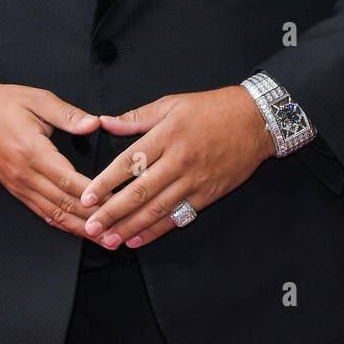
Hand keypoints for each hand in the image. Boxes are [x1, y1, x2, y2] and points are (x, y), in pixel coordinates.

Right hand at [0, 80, 102, 238]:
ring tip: (102, 238)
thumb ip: (68, 114)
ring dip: (79, 228)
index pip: (69, 181)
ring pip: (53, 214)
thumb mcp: (38, 99)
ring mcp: (18, 185)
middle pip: (64, 204)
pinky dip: (60, 223)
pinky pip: (40, 211)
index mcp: (33, 152)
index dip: (94, 195)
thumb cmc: (1, 103)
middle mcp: (25, 174)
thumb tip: (93, 123)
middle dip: (93, 219)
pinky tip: (74, 229)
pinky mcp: (14, 188)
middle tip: (118, 230)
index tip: (116, 202)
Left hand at [79, 86, 274, 251]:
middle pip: (140, 192)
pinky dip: (158, 230)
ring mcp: (195, 180)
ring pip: (158, 209)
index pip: (129, 163)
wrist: (256, 121)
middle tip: (91, 227)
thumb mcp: (172, 103)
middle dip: (113, 213)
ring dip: (131, 227)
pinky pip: (180, 216)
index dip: (106, 182)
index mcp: (167, 135)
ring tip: (110, 240)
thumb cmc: (212, 109)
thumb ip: (137, 117)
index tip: (87, 196)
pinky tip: (139, 238)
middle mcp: (180, 160)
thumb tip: (105, 122)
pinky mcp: (208, 195)